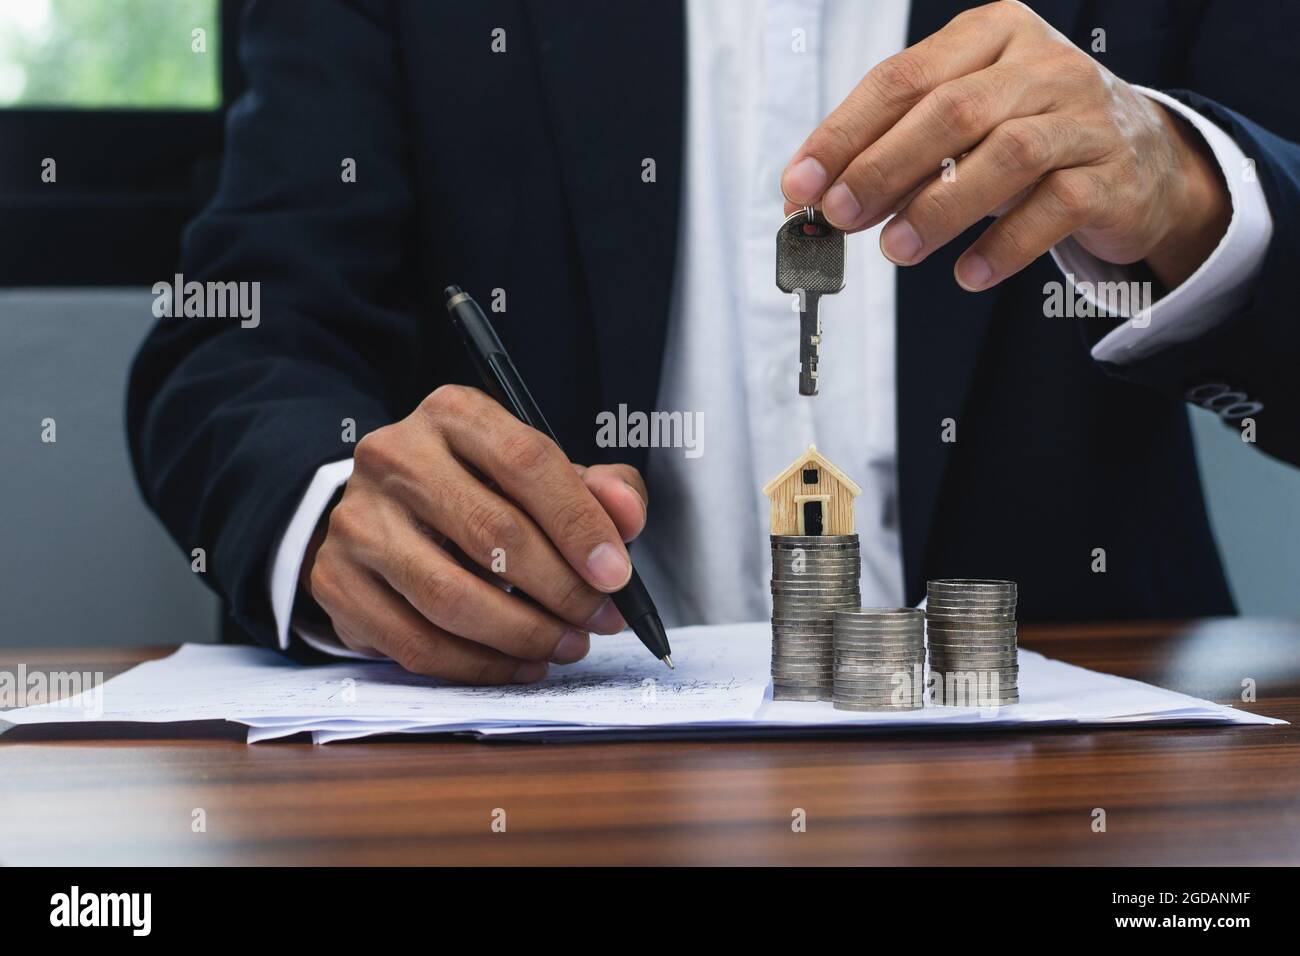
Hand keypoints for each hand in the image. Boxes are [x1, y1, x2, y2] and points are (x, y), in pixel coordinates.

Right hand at [301, 385, 646, 683]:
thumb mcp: (535, 475)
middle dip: (561, 589)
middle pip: (491, 532)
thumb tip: (627, 514)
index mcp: (453, 414)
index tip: (617, 575)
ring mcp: (357, 520)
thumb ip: (594, 489)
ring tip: (565, 645)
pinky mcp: (335, 581)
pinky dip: (479, 666)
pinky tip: (519, 665)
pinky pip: (415, 643)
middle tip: (600, 620)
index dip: (579, 524)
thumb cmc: (473, 490)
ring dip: (524, 635)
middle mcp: (395, 457)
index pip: (526, 461)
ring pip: (450, 597)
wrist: (380, 509)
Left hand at [781, 0, 1229, 290]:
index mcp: (991, 35)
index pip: (903, 78)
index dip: (844, 134)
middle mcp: (1042, 65)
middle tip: (840, 217)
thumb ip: (893, 151)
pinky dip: (1005, 244)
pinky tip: (968, 272)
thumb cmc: (1030, 135)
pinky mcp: (1113, 174)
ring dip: (940, 207)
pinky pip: (1056, 207)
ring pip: (1007, 154)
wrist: (1141, 160)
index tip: (800, 183)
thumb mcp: (961, 127)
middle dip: (883, 167)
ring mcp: (1084, 116)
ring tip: (896, 250)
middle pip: (951, 111)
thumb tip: (815, 199)